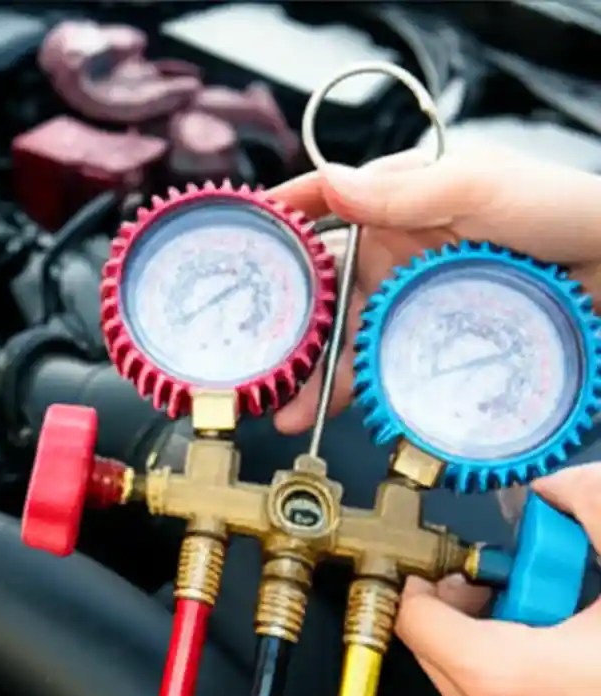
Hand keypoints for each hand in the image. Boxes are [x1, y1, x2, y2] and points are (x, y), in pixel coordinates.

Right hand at [267, 148, 600, 434]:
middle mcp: (393, 246)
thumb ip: (404, 192)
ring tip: (283, 407)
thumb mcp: (481, 187)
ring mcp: (410, 296)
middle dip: (280, 319)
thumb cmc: (564, 208)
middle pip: (320, 284)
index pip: (318, 205)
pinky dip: (357, 390)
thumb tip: (327, 184)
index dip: (271, 224)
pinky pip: (383, 365)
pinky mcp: (432, 339)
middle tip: (249, 354)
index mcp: (397, 197)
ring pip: (346, 334)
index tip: (229, 249)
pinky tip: (337, 412)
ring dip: (311, 371)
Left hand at [396, 465, 600, 695]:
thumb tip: (557, 490)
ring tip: (554, 622)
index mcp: (508, 675)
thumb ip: (592, 505)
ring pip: (464, 678)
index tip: (461, 561)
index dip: (432, 576)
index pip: (416, 618)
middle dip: (468, 606)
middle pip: (434, 648)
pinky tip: (570, 654)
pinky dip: (515, 671)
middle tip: (518, 584)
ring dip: (494, 639)